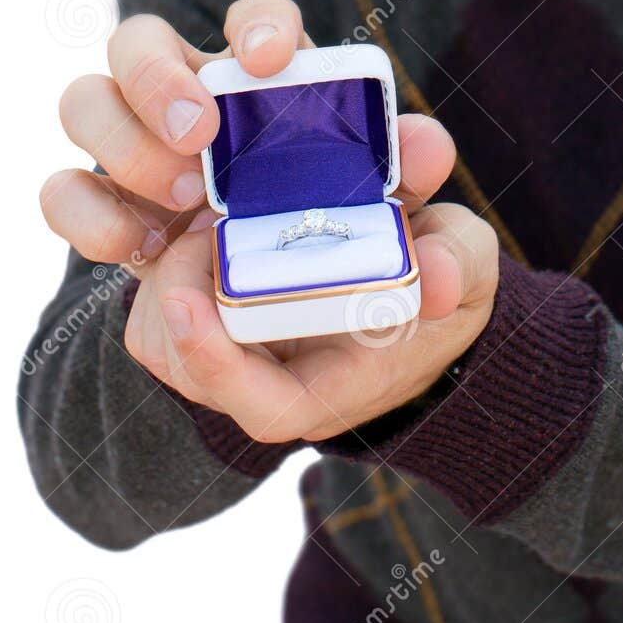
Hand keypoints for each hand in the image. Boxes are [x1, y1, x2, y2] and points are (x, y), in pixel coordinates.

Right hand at [40, 0, 497, 438]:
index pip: (259, 20)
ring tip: (178, 205)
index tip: (269, 58)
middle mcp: (199, 107)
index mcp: (279, 95)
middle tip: (200, 140)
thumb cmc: (385, 286)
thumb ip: (451, 225)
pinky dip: (88, 216)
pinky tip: (141, 251)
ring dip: (120, 145)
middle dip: (156, 78)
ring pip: (84, 102)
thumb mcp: (441, 263)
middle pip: (136, 39)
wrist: (335, 358)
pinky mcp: (113, 219)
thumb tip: (426, 161)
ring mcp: (143, 160)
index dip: (258, 22)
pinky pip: (62, 195)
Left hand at [123, 160, 497, 442]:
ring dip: (166, 274)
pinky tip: (197, 219)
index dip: (215, 365)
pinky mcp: (214, 318)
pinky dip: (160, 264)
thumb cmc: (440, 275)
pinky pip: (155, 306)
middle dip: (178, 289)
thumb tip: (439, 278)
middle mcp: (275, 378)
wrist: (420, 278)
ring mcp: (238, 352)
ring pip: (161, 337)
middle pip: (189, 367)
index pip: (263, 407)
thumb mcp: (467, 259)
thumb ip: (457, 261)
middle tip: (203, 219)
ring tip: (204, 215)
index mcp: (337, 382)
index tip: (185, 302)